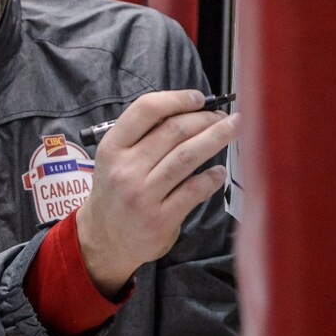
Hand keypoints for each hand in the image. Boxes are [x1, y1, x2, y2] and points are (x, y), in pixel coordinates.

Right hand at [75, 90, 238, 297]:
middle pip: (174, 130)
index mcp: (113, 147)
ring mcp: (143, 195)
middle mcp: (126, 169)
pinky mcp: (160, 218)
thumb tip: (186, 111)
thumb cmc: (115, 192)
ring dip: (216, 138)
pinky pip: (194, 190)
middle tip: (222, 116)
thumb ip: (142, 136)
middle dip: (205, 118)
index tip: (199, 98)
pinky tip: (220, 172)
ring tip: (233, 129)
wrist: (103, 238)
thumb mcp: (114, 158)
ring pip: (187, 156)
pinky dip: (211, 177)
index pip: (146, 110)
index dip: (177, 99)